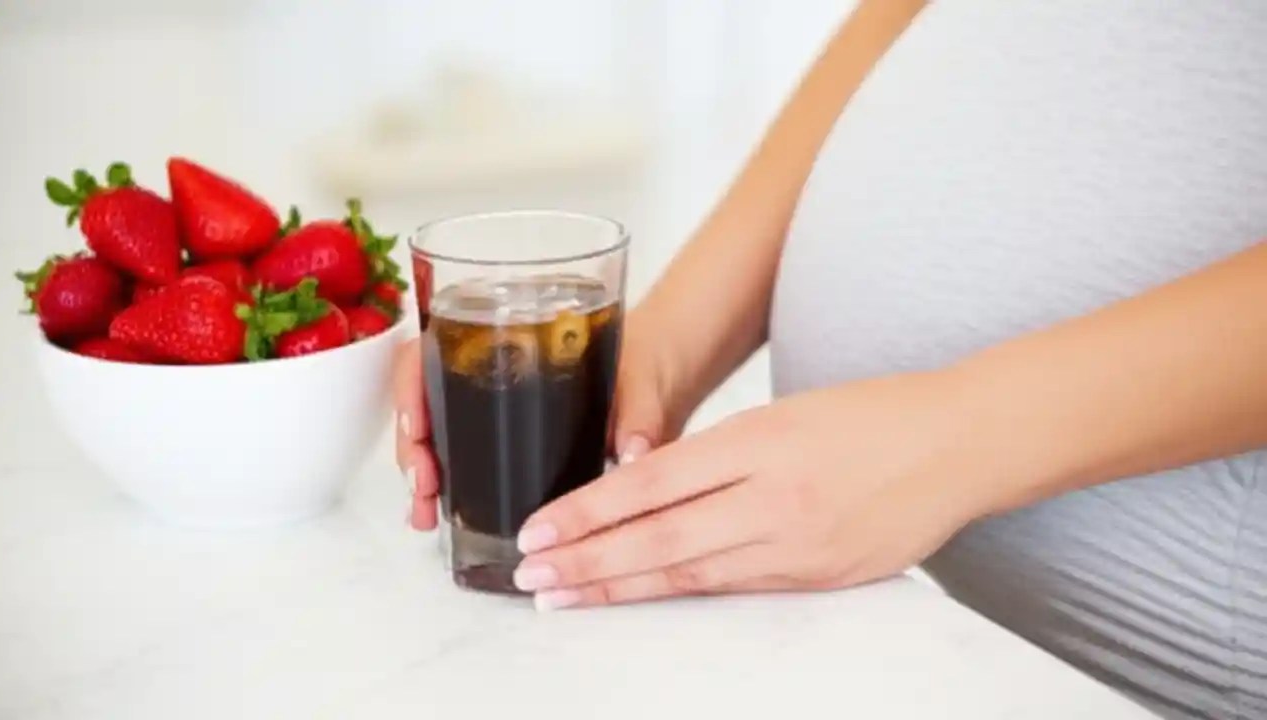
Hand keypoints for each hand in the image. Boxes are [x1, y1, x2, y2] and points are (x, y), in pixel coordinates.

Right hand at [392, 312, 693, 529]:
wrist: (665, 369)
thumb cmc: (648, 359)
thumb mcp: (644, 380)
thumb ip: (640, 414)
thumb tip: (632, 452)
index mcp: (512, 329)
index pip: (435, 345)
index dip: (413, 385)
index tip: (417, 428)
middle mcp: (491, 361)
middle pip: (425, 393)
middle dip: (412, 444)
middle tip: (423, 488)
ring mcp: (495, 399)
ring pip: (436, 426)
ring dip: (421, 468)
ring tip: (425, 514)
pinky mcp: (509, 433)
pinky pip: (460, 450)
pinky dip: (443, 480)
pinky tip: (440, 513)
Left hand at [510, 371, 991, 608]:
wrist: (961, 444)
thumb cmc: (872, 416)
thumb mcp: (783, 415)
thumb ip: (715, 457)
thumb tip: (643, 490)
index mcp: (760, 440)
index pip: (651, 482)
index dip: (587, 510)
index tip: (540, 526)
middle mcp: (776, 497)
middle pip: (659, 537)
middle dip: (586, 560)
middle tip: (531, 573)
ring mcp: (801, 545)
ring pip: (691, 574)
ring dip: (621, 588)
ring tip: (567, 595)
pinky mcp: (823, 579)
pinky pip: (737, 590)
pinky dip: (682, 595)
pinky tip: (643, 599)